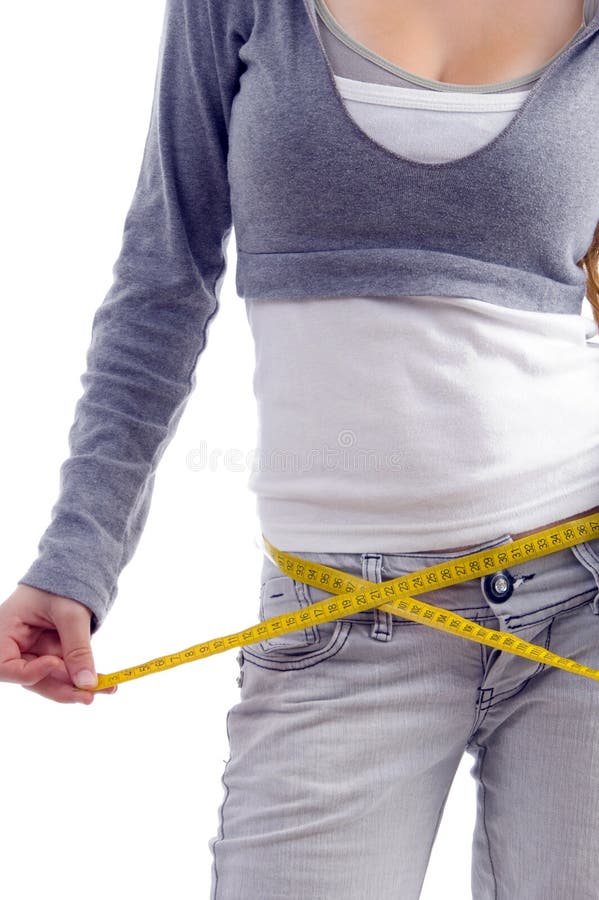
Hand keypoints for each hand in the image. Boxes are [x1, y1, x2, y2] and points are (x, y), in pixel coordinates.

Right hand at [0, 584, 117, 703]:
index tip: (56, 663)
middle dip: (63, 688)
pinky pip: (64, 672)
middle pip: (31, 679)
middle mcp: (14, 646)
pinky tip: (106, 683)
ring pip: (50, 680)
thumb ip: (77, 648)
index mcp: (5, 630)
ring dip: (78, 686)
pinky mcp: (49, 654)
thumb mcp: (71, 613)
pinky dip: (83, 677)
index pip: (4, 666)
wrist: (73, 570)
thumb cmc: (64, 583)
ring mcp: (32, 652)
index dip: (29, 673)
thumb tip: (87, 683)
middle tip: (90, 696)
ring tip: (107, 687)